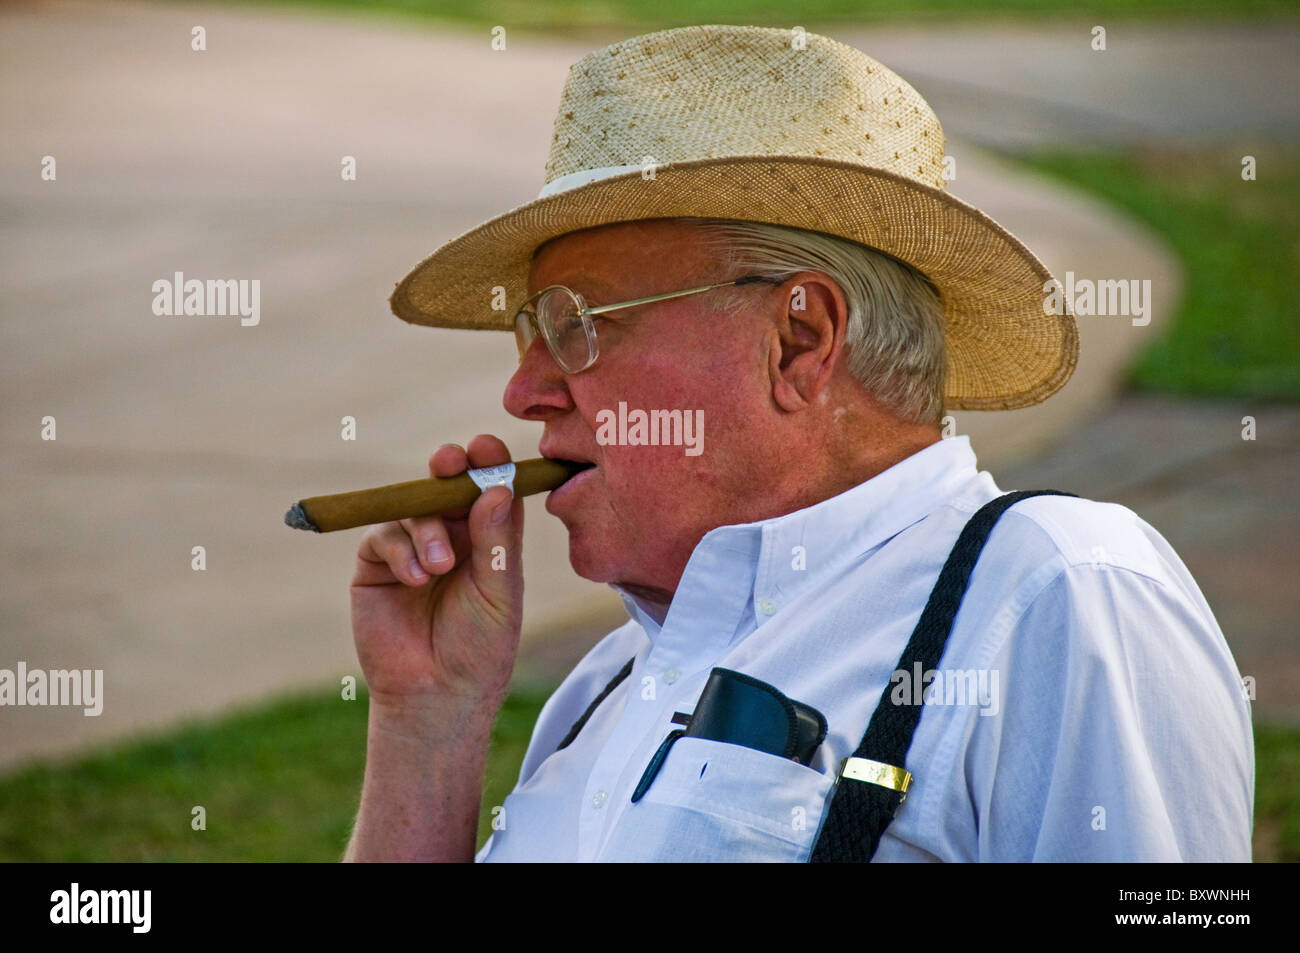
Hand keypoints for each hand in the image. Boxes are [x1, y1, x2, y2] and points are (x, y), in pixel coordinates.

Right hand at [349, 434, 523, 709]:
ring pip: (415, 508)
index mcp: (490, 537)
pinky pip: (384, 536)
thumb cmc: (480, 648)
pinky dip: (401, 550)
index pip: (491, 488)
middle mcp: (452, 535)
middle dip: (449, 467)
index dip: (489, 463)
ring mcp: (413, 547)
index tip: (486, 448)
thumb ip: (496, 541)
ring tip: (439, 569)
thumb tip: (497, 487)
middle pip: (448, 484)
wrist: (437, 694)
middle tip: (449, 463)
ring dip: (427, 530)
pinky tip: (416, 579)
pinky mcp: (378, 565)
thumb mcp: (499, 593)